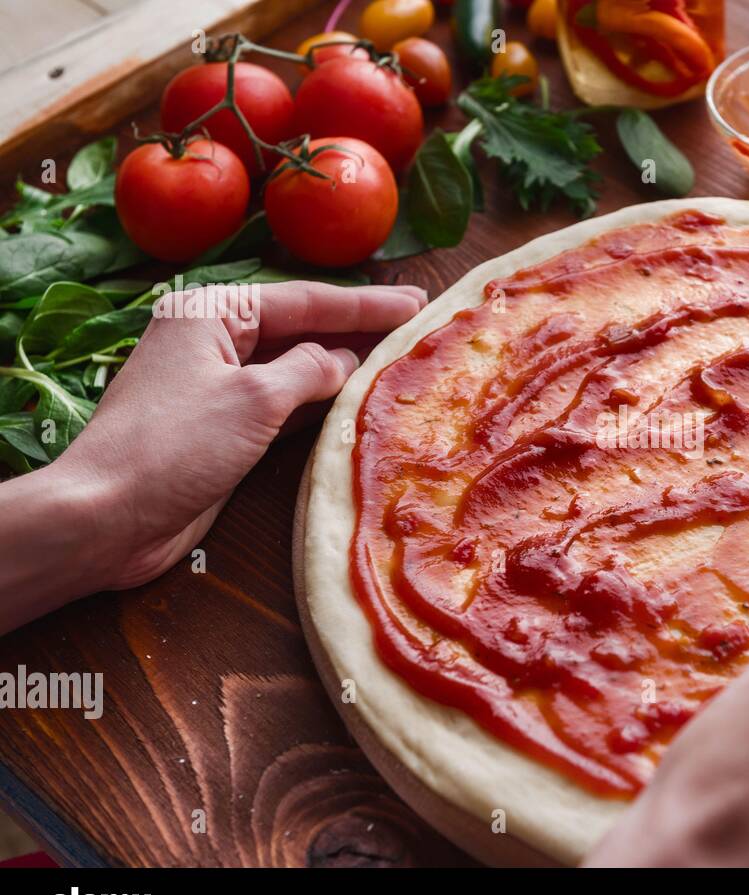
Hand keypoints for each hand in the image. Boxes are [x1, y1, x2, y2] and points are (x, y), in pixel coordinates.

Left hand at [0, 281, 425, 632]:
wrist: (108, 517)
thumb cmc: (175, 446)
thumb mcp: (255, 398)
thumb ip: (309, 371)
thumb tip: (344, 361)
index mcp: (211, 314)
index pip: (304, 301)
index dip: (364, 305)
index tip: (418, 303)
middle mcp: (213, 342)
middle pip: (300, 328)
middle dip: (357, 329)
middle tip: (417, 325)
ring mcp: (218, 388)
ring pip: (295, 367)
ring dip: (344, 366)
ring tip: (399, 358)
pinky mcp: (224, 431)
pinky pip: (284, 406)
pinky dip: (320, 403)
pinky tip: (357, 401)